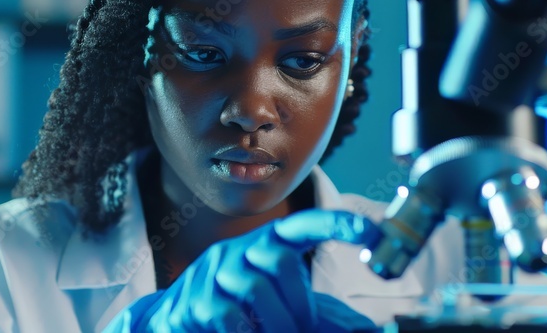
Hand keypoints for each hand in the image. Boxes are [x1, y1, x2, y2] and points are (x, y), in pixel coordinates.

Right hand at [107, 209, 380, 332]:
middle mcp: (238, 251)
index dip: (337, 226)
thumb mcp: (279, 307)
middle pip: (281, 262)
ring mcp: (212, 274)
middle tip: (305, 328)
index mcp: (264, 245)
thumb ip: (319, 316)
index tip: (374, 234)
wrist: (172, 322)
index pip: (303, 225)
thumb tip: (366, 329)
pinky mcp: (195, 302)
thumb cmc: (238, 313)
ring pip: (257, 290)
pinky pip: (229, 317)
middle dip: (302, 304)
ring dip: (279, 324)